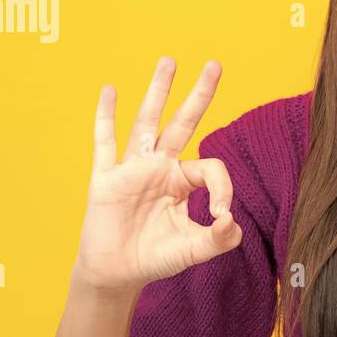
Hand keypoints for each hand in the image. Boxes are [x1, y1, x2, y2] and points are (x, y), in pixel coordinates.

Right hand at [72, 56, 242, 293]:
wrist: (116, 275)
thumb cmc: (155, 259)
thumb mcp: (193, 250)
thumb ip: (218, 239)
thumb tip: (231, 221)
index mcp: (183, 182)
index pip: (211, 168)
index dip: (223, 189)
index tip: (221, 216)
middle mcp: (160, 168)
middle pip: (183, 123)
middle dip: (199, 95)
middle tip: (216, 64)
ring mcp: (132, 170)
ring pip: (147, 122)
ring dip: (158, 92)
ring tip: (169, 61)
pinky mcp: (106, 179)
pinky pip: (105, 143)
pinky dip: (106, 117)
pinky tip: (110, 91)